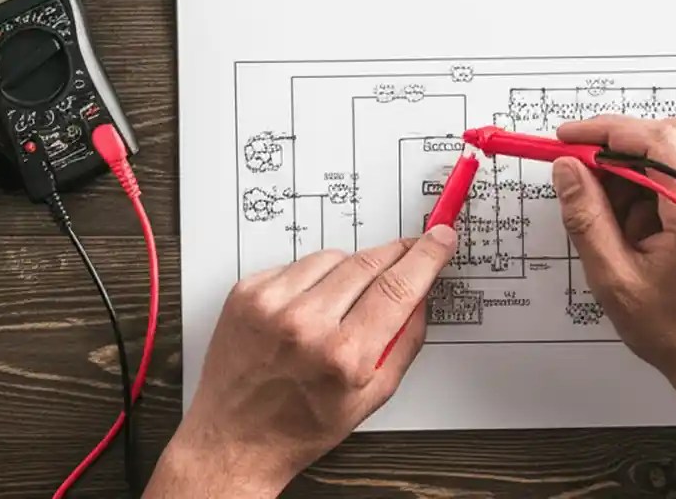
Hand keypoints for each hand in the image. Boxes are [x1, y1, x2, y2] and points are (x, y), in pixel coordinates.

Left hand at [145, 227, 457, 497]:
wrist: (236, 437)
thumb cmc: (301, 424)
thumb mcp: (372, 395)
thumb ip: (405, 341)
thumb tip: (422, 295)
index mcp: (343, 356)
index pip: (398, 287)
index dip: (426, 256)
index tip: (439, 237)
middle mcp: (305, 325)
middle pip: (369, 263)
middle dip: (395, 255)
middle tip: (406, 254)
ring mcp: (271, 305)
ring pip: (334, 257)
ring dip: (350, 270)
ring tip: (341, 305)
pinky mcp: (247, 293)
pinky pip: (297, 264)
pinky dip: (312, 278)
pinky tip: (307, 307)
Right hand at [549, 115, 675, 391]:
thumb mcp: (615, 277)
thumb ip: (587, 217)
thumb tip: (568, 171)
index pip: (655, 140)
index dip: (605, 131)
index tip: (570, 138)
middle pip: (670, 134)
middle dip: (620, 146)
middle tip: (583, 170)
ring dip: (639, 167)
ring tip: (617, 215)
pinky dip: (660, 182)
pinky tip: (642, 223)